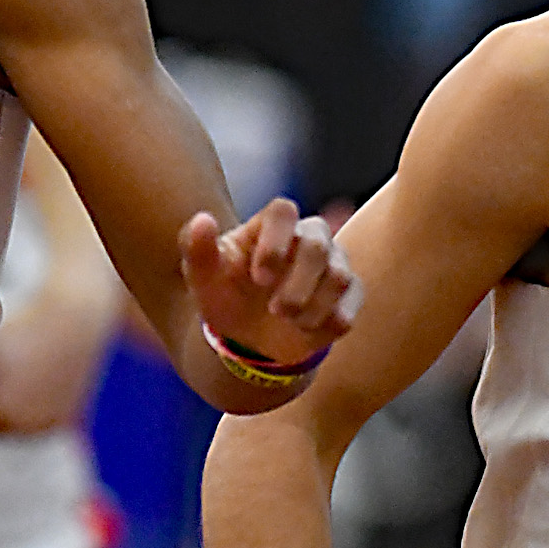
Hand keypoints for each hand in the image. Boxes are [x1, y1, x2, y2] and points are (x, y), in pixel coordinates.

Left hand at [179, 198, 360, 365]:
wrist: (247, 336)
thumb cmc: (224, 294)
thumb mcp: (202, 276)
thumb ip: (197, 248)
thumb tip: (202, 219)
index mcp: (269, 225)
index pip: (283, 210)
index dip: (275, 242)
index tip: (258, 277)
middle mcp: (306, 237)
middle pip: (317, 243)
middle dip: (297, 284)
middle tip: (275, 310)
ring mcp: (333, 263)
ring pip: (339, 276)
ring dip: (311, 307)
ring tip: (286, 320)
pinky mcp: (350, 293)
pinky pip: (351, 305)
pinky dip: (328, 323)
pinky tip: (305, 330)